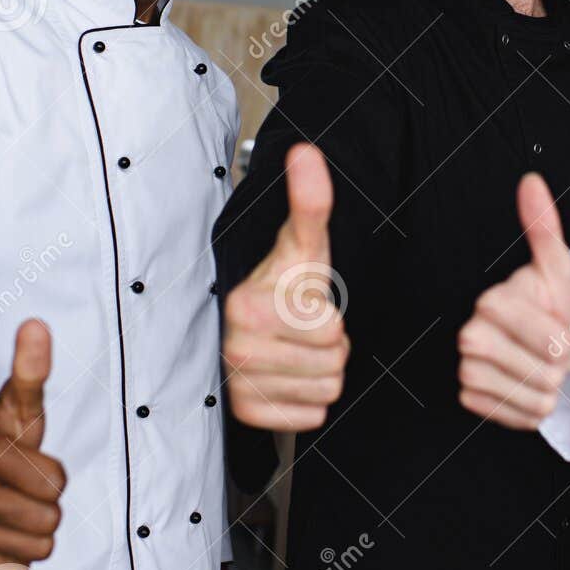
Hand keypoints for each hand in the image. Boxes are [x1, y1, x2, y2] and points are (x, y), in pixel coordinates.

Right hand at [0, 319, 66, 569]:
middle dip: (46, 504)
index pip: (57, 484)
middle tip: (22, 486)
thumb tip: (36, 324)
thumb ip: (31, 367)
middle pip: (49, 521)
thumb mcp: (16, 400)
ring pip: (35, 552)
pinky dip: (11, 557)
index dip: (54, 473)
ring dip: (32, 532)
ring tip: (10, 506)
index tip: (33, 461)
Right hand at [223, 143, 349, 430]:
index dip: (332, 319)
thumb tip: (306, 151)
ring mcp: (239, 385)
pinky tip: (290, 376)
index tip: (307, 307)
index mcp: (247, 306)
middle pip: (333, 365)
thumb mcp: (304, 245)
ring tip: (299, 350)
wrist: (250, 324)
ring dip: (324, 372)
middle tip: (305, 331)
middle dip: (332, 347)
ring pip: (328, 391)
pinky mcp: (248, 415)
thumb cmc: (284, 285)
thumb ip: (309, 202)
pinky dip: (309, 400)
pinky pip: (312, 417)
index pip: (331, 331)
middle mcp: (236, 349)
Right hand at [457, 173, 569, 429]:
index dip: (562, 336)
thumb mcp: (559, 266)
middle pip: (535, 370)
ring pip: (526, 396)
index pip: (544, 337)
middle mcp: (470, 335)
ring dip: (548, 389)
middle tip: (553, 349)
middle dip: (557, 365)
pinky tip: (532, 388)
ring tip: (544, 367)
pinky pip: (515, 417)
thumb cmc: (553, 300)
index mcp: (491, 301)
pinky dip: (533, 409)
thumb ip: (544, 227)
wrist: (546, 336)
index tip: (561, 325)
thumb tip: (531, 181)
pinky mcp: (471, 398)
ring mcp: (468, 369)